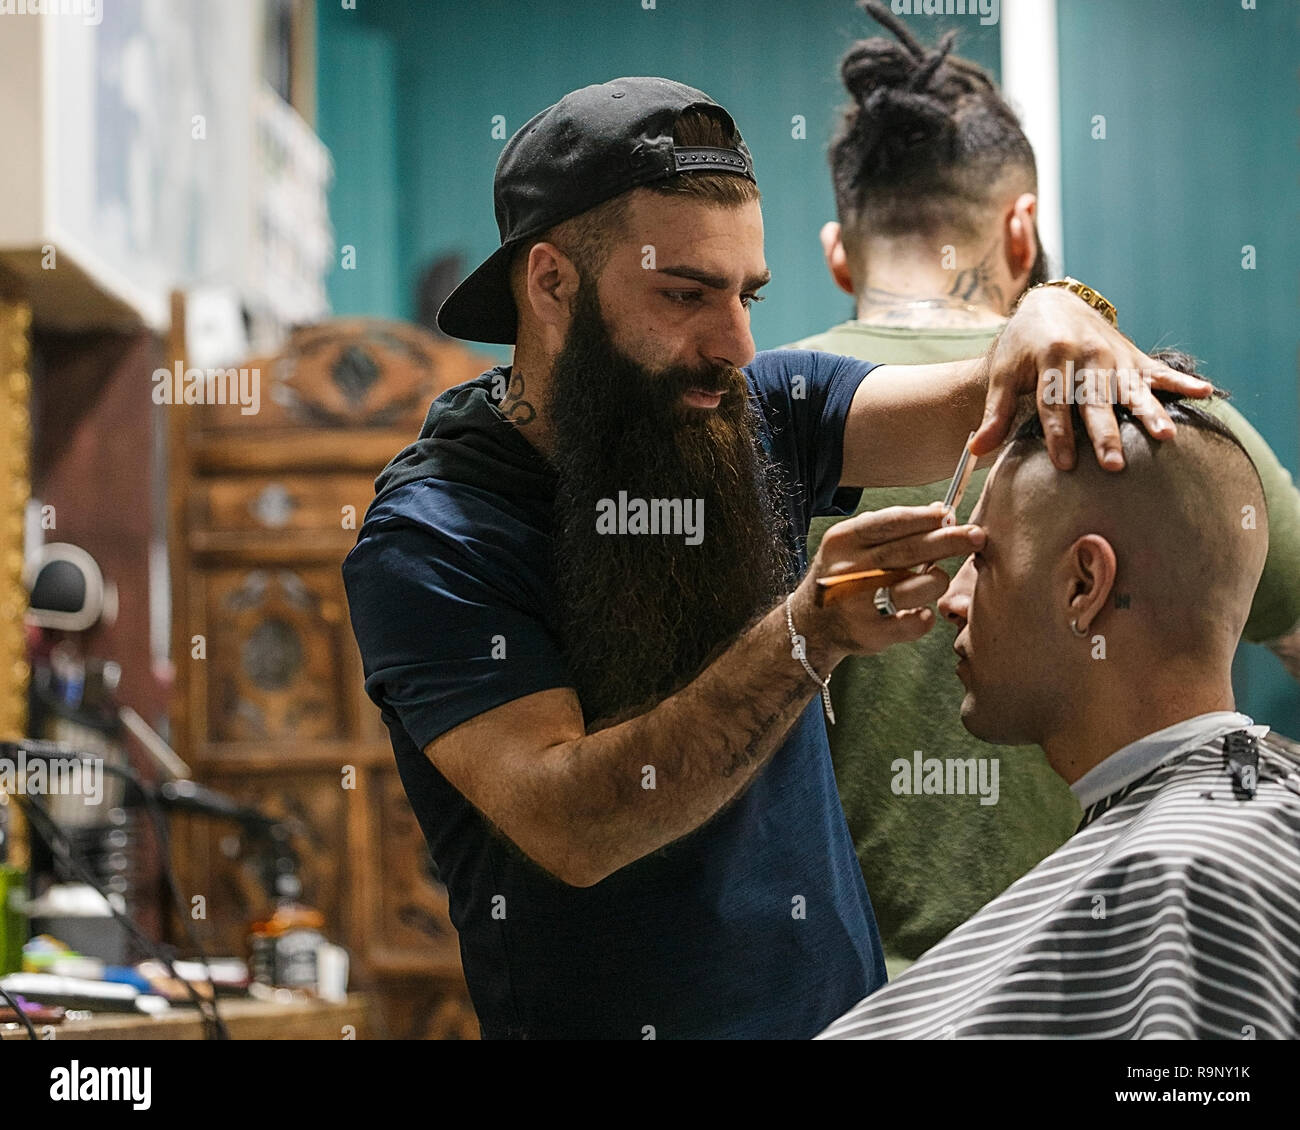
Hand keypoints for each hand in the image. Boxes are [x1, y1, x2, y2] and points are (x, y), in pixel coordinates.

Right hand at [794, 503, 983, 663]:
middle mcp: (846, 570)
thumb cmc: (843, 577)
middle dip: (948, 541)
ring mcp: (855, 604)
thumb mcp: (855, 545)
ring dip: (935, 581)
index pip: (890, 522)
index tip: (951, 514)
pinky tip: (920, 612)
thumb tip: (940, 510)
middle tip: (976, 536)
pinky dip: (923, 617)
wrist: (812, 624)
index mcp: (843, 541)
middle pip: (906, 551)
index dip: (924, 517)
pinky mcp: (868, 633)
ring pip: (913, 586)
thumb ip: (892, 528)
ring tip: (936, 579)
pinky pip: (912, 623)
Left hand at [972, 286, 1213, 470]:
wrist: (1052, 303)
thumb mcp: (1003, 374)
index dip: (1058, 434)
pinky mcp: (1132, 356)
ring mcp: (1113, 356)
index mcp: (1050, 360)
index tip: (1065, 464)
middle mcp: (1085, 357)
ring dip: (1149, 413)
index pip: (1053, 404)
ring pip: (1131, 389)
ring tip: (1166, 436)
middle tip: (1114, 465)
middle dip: (1105, 433)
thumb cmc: (1022, 347)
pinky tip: (1206, 392)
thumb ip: (994, 414)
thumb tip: (975, 450)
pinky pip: (1159, 371)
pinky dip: (1181, 382)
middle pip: (1094, 402)